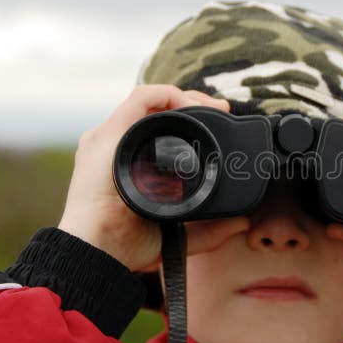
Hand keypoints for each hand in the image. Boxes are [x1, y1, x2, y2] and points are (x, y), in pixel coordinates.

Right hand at [58, 85, 249, 272]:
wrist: (100, 248)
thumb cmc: (127, 245)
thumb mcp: (177, 234)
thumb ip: (208, 230)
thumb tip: (241, 223)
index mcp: (128, 163)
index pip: (160, 128)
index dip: (190, 120)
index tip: (220, 122)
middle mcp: (118, 145)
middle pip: (158, 109)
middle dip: (192, 103)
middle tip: (222, 110)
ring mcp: (112, 137)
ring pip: (152, 99)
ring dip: (185, 96)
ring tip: (211, 106)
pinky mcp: (110, 133)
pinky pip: (142, 97)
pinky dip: (169, 94)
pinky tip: (190, 106)